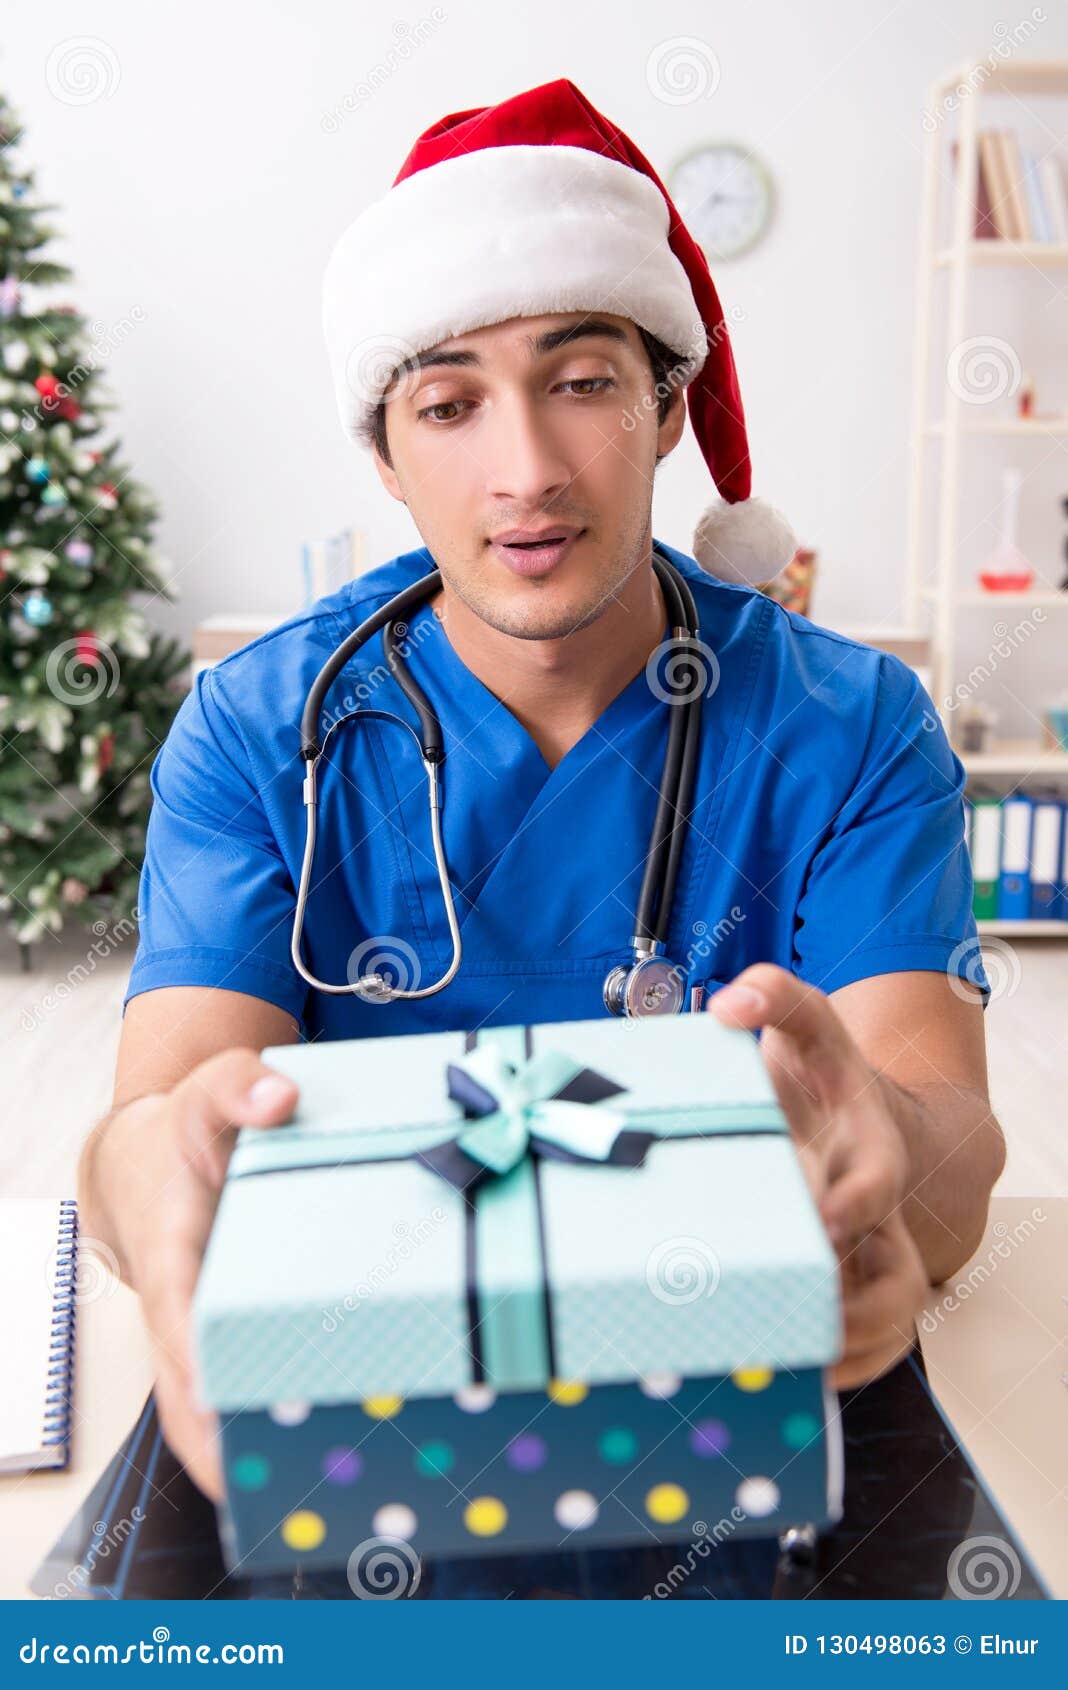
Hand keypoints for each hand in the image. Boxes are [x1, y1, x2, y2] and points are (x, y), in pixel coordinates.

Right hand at [97, 1051, 298, 1501]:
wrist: (155, 1159)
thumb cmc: (183, 1136)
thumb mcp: (206, 1095)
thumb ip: (235, 1084)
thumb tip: (278, 1092)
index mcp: (172, 1258)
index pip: (177, 1325)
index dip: (198, 1370)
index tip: (226, 1411)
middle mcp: (184, 1310)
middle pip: (197, 1394)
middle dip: (233, 1439)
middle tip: (294, 1473)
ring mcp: (208, 1331)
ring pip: (220, 1407)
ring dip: (258, 1446)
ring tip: (325, 1478)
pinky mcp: (236, 1335)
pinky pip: (252, 1385)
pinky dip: (280, 1418)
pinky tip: (335, 1441)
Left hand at [707, 964, 926, 1390]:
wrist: (849, 1110)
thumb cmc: (823, 1073)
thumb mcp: (807, 1020)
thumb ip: (774, 994)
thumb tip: (728, 1004)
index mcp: (871, 1149)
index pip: (874, 1186)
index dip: (850, 1210)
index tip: (816, 1227)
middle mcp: (876, 1214)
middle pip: (897, 1284)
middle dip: (854, 1315)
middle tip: (794, 1327)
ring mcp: (866, 1255)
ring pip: (887, 1326)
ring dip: (845, 1356)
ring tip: (783, 1368)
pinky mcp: (844, 1284)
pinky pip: (859, 1343)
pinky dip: (830, 1365)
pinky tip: (773, 1371)